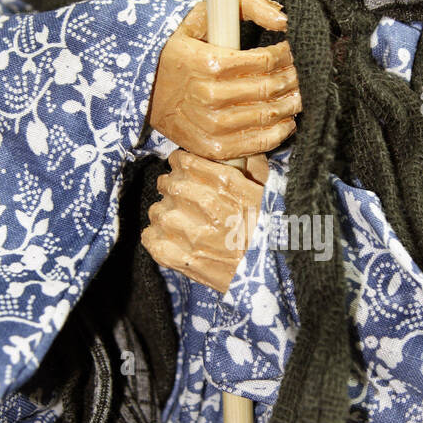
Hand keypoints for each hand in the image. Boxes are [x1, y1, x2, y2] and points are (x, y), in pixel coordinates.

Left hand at [141, 149, 266, 291]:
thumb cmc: (270, 231)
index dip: (180, 163)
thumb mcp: (268, 191)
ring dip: (163, 212)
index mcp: (228, 185)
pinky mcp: (183, 261)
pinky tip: (166, 237)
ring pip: (158, 212)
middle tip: (175, 191)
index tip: (181, 166)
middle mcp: (207, 206)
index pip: (185, 162)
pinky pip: (151, 240)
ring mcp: (193, 235)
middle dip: (170, 185)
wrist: (270, 274)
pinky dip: (154, 237)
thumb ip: (252, 165)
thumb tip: (233, 148)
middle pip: (169, 184)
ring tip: (173, 218)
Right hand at [148, 0, 301, 160]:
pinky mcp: (212, 148)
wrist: (145, 92)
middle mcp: (211, 97)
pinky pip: (256, 144)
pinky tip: (286, 121)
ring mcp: (212, 126)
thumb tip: (282, 17)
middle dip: (292, 80)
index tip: (290, 51)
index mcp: (210, 63)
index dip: (285, 56)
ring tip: (296, 95)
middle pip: (269, 89)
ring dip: (289, 105)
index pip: (265, 61)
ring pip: (267, 116)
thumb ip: (246, 4)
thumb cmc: (178, 52)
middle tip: (300, 74)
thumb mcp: (202, 17)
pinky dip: (278, 133)